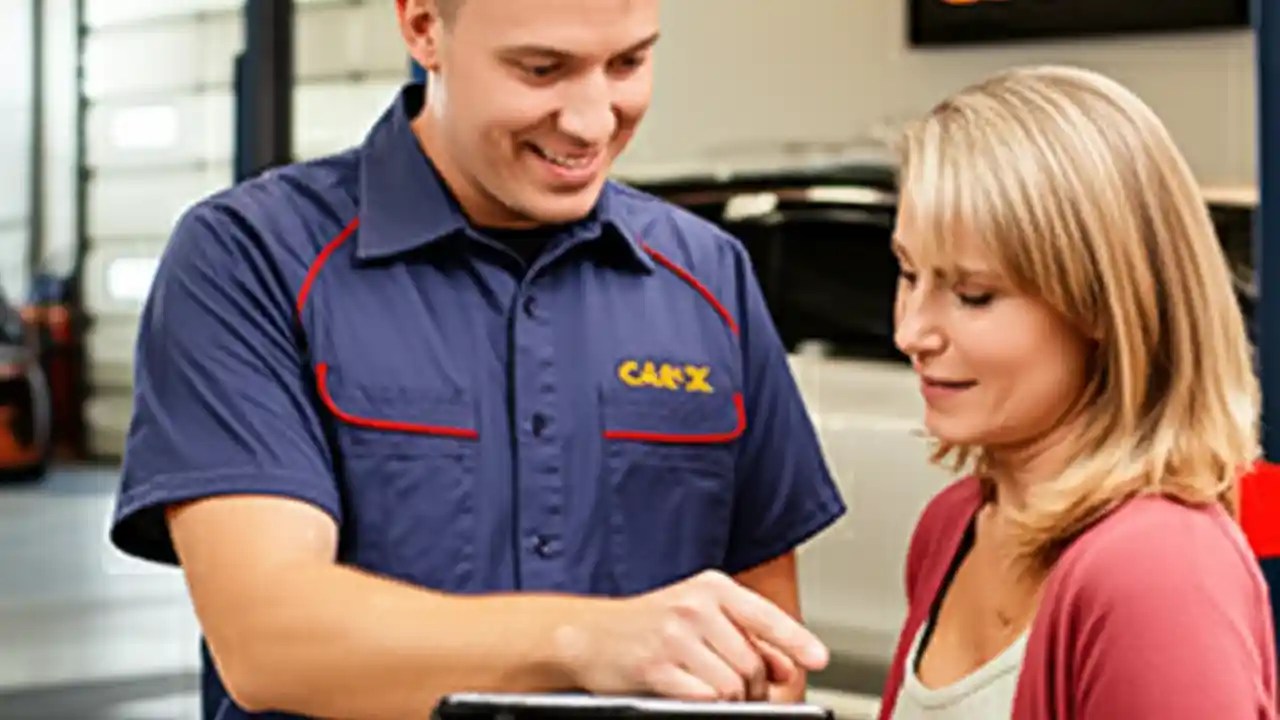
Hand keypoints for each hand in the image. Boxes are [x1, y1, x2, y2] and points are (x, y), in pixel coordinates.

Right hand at [554, 570, 828, 701]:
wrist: (588, 634)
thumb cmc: (647, 624)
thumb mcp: (699, 616)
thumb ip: (744, 635)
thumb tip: (786, 665)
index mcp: (711, 588)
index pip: (765, 615)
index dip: (796, 640)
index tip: (818, 658)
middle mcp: (695, 607)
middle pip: (752, 663)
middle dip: (754, 687)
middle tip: (742, 692)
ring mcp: (675, 637)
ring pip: (733, 686)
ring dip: (730, 700)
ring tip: (711, 690)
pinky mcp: (656, 667)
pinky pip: (704, 699)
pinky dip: (706, 704)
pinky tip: (693, 695)